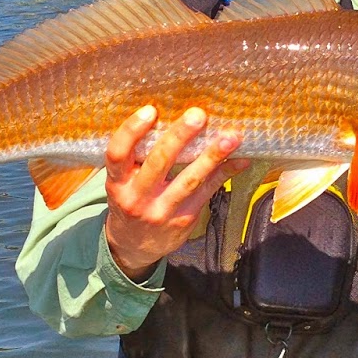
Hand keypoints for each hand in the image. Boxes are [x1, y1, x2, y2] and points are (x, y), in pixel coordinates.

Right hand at [103, 105, 247, 281]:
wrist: (133, 247)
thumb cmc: (131, 201)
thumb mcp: (123, 182)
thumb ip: (137, 157)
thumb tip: (170, 116)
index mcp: (117, 182)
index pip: (117, 154)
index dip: (131, 130)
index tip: (151, 110)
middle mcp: (137, 197)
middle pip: (158, 162)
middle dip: (180, 136)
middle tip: (198, 115)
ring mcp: (162, 210)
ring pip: (189, 179)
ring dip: (212, 156)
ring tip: (230, 136)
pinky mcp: (184, 218)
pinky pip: (208, 191)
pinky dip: (226, 173)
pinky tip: (241, 160)